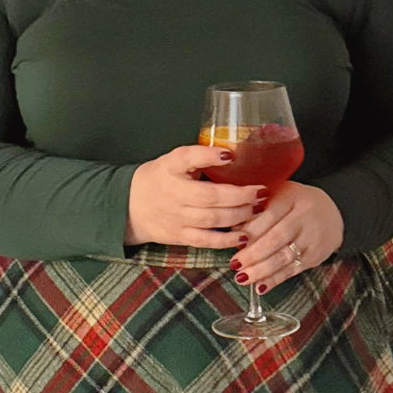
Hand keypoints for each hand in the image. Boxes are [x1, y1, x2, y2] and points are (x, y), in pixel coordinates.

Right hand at [126, 146, 263, 248]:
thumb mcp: (173, 161)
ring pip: (212, 219)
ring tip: (258, 208)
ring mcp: (176, 216)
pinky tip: (244, 236)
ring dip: (239, 215)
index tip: (230, 154)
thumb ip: (199, 158)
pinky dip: (226, 240)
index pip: (187, 157)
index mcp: (170, 167)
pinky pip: (206, 240)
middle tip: (261, 191)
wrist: (131, 206)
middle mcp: (172, 192)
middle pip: (209, 196)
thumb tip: (239, 152)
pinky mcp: (179, 235)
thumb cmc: (161, 179)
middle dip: (240, 195)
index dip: (209, 156)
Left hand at [232, 182, 343, 289]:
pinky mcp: (316, 255)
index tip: (234, 241)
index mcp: (291, 197)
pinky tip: (261, 286)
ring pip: (284, 256)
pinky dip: (276, 279)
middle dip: (253, 254)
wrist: (333, 212)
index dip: (250, 231)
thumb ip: (258, 209)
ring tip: (243, 277)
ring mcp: (312, 237)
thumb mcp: (279, 195)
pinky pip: (293, 270)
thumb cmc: (296, 204)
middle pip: (276, 238)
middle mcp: (304, 216)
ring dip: (262, 270)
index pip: (269, 215)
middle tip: (235, 264)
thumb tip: (233, 231)